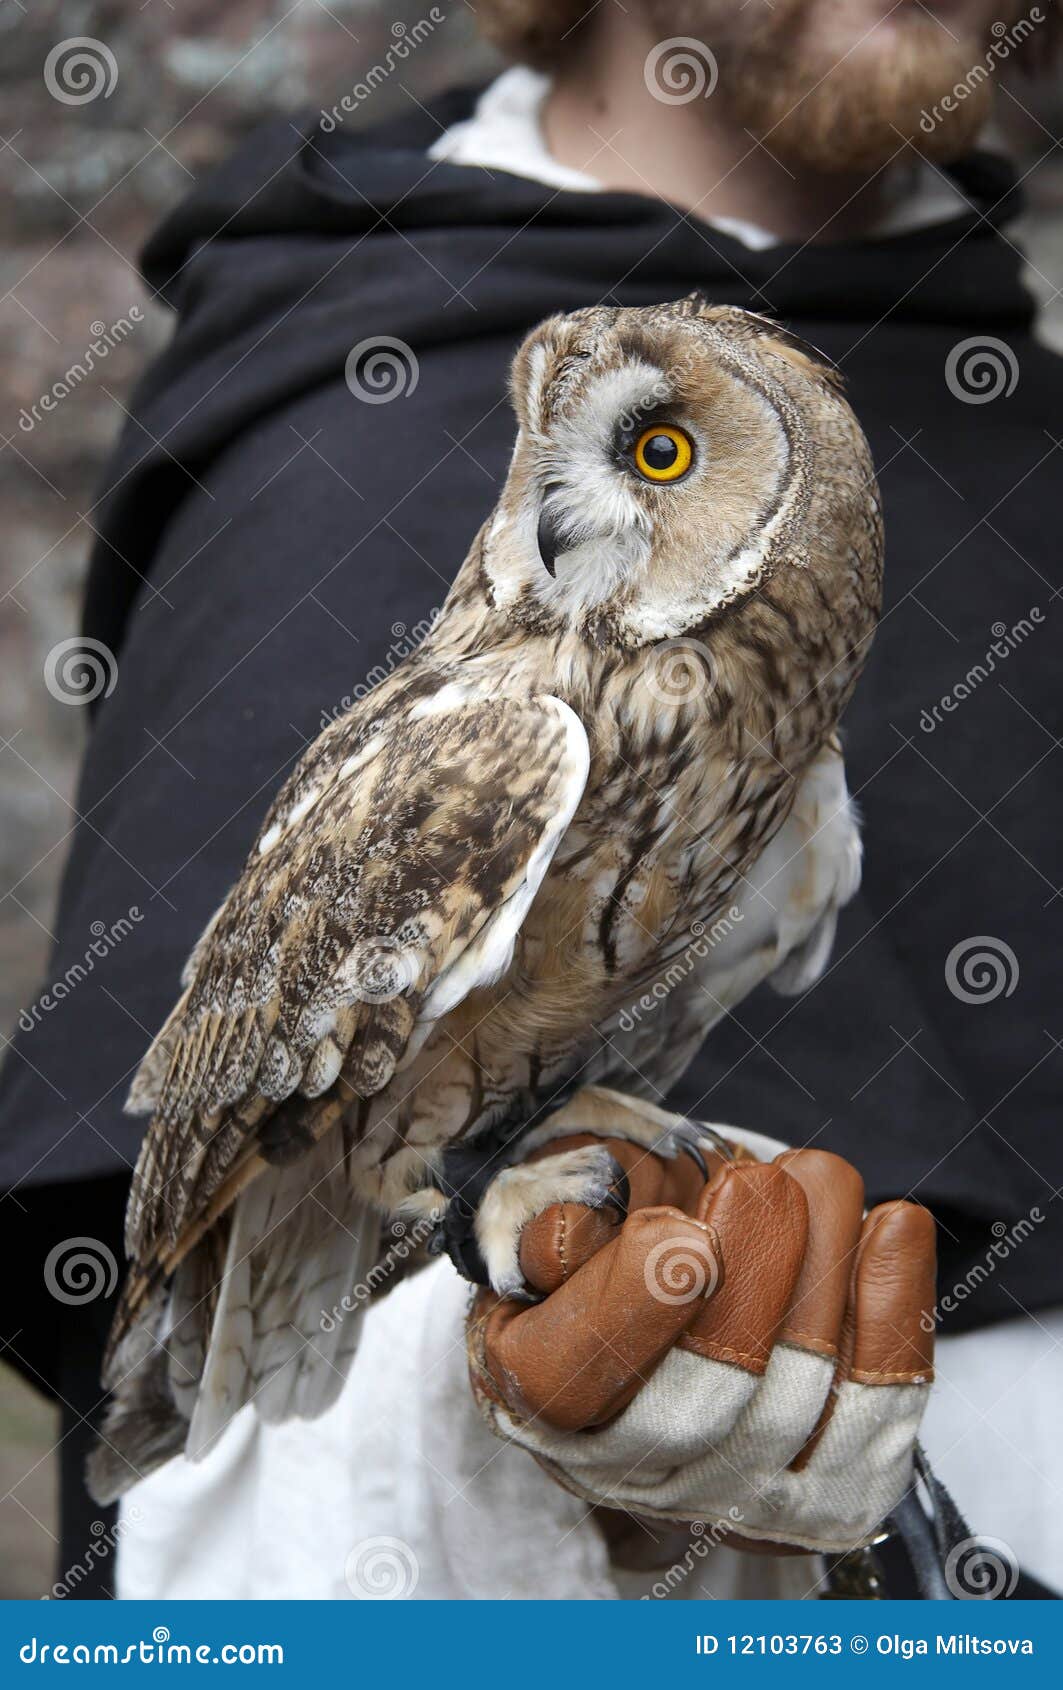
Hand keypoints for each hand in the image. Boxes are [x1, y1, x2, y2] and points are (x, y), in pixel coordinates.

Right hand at [466, 1125, 934, 1553]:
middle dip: (745, 1284)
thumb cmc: (611, 1227)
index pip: (567, 1379)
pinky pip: (876, 1416)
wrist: (683, 1279)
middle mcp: (628, 1470)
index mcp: (536, 1394)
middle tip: (766, 1183)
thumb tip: (570, 1237)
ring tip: (821, 1173)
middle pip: (698, 1404)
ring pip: (793, 1405)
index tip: (683, 1235)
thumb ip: (548, 1205)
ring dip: (821, 1277)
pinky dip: (892, 1316)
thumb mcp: (552, 1196)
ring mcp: (734, 1498)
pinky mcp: (830, 1496)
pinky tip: (894, 1226)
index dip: (627, 1310)